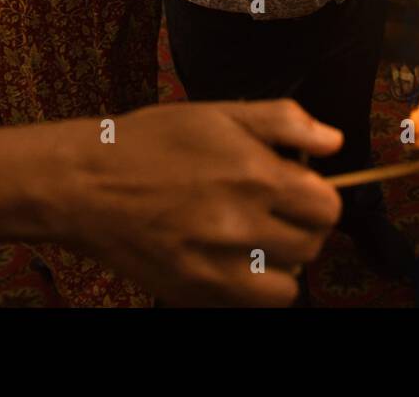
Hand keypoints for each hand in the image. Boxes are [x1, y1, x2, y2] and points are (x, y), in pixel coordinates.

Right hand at [63, 100, 342, 305]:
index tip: (299, 189)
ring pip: (289, 282)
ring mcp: (217, 264)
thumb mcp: (220, 114)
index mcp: (253, 175)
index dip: (319, 195)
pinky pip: (254, 304)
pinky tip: (237, 260)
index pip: (327, 205)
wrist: (85, 184)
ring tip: (259, 238)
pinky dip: (257, 286)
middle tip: (278, 211)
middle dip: (304, 226)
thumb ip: (285, 121)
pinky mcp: (194, 291)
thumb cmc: (151, 143)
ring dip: (283, 261)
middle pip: (312, 244)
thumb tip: (334, 141)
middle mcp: (241, 224)